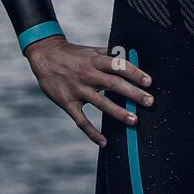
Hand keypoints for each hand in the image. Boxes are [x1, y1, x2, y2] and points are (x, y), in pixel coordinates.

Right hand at [23, 37, 153, 146]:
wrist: (45, 55)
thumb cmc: (73, 54)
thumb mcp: (91, 50)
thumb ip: (109, 55)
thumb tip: (131, 57)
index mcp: (95, 61)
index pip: (118, 65)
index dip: (135, 73)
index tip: (149, 82)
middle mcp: (88, 75)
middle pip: (114, 84)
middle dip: (133, 94)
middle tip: (149, 102)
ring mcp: (78, 90)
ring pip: (101, 103)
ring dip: (119, 113)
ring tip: (134, 121)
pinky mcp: (67, 103)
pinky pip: (81, 120)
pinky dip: (92, 132)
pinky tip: (104, 142)